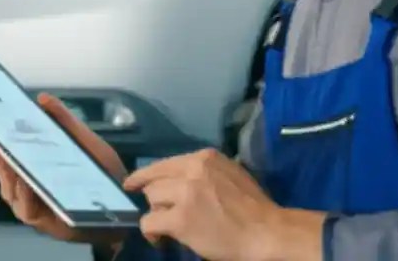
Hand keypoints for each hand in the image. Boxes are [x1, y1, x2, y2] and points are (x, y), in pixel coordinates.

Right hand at [0, 93, 128, 250]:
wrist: (126, 204)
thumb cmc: (101, 173)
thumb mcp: (84, 140)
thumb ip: (64, 120)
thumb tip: (42, 98)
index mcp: (29, 166)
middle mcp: (24, 186)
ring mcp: (31, 204)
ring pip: (7, 188)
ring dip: (3, 169)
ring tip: (0, 152)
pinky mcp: (44, 220)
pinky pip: (26, 207)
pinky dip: (23, 193)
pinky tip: (23, 179)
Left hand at [122, 148, 323, 260]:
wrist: (265, 231)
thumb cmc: (254, 208)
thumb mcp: (230, 174)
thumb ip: (205, 173)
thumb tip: (181, 180)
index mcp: (205, 158)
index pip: (165, 163)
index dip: (146, 175)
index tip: (132, 182)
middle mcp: (192, 169)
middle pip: (154, 180)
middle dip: (156, 198)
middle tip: (164, 214)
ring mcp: (185, 193)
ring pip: (151, 199)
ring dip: (157, 214)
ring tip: (168, 228)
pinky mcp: (180, 218)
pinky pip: (149, 222)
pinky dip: (152, 232)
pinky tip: (161, 238)